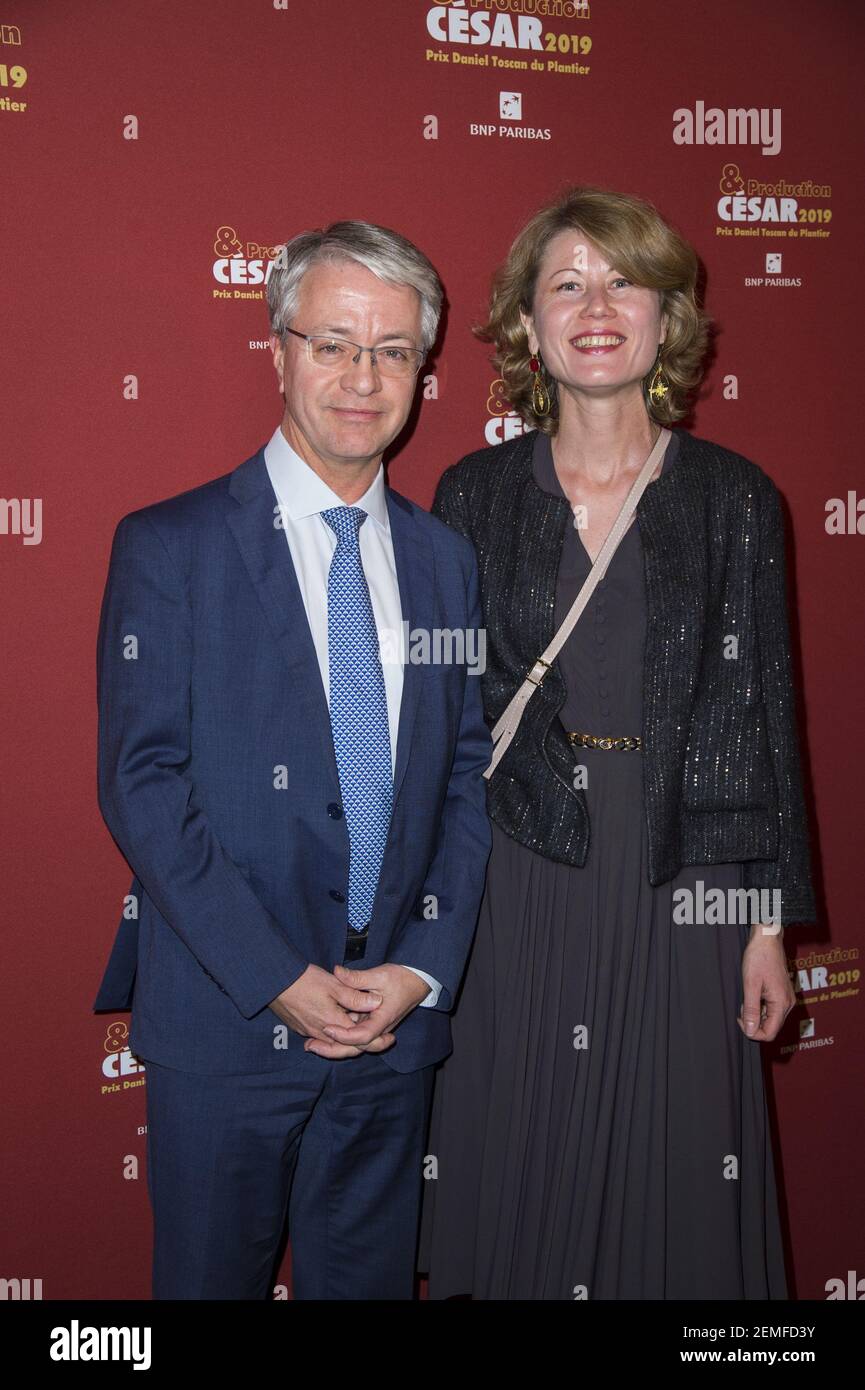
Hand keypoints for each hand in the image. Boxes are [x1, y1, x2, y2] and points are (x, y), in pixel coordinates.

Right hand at [269, 963, 383, 1053]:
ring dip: (348, 1040)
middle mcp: (320, 1033)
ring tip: (363, 1032)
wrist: (273, 981)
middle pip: (346, 1047)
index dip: (375, 1038)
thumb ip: (356, 996)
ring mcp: (308, 1031)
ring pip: (333, 1043)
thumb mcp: (334, 985)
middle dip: (364, 1045)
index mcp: (332, 1023)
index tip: (390, 1037)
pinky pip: (321, 1037)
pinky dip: (333, 1035)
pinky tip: (338, 1026)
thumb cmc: (304, 980)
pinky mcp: (300, 1027)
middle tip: (383, 1041)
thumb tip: (377, 1002)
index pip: (359, 1038)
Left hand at [303, 964, 430, 1059]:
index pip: (362, 1036)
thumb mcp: (380, 974)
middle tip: (311, 1047)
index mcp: (383, 1019)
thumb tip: (337, 972)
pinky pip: (355, 1034)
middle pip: (356, 1048)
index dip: (343, 1035)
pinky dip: (340, 1036)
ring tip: (311, 1044)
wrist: (418, 980)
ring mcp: (375, 1027)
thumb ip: (357, 977)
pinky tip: (324, 1032)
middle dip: (333, 1050)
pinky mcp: (371, 1023)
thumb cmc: (402, 978)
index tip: (327, 1027)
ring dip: (334, 1045)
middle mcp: (379, 1028)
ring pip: (354, 1044)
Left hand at [738, 926, 796, 1042]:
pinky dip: (760, 1007)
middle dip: (754, 1023)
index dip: (753, 1032)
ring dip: (756, 1014)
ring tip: (747, 998)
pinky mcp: (782, 993)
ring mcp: (786, 998)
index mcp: (781, 1004)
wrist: (768, 939)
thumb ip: (751, 1009)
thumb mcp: (751, 984)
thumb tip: (749, 1030)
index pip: (769, 1033)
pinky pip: (771, 1009)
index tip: (740, 1019)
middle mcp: (787, 1004)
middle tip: (742, 1007)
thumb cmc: (759, 957)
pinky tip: (752, 995)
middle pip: (771, 1028)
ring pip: (770, 1019)